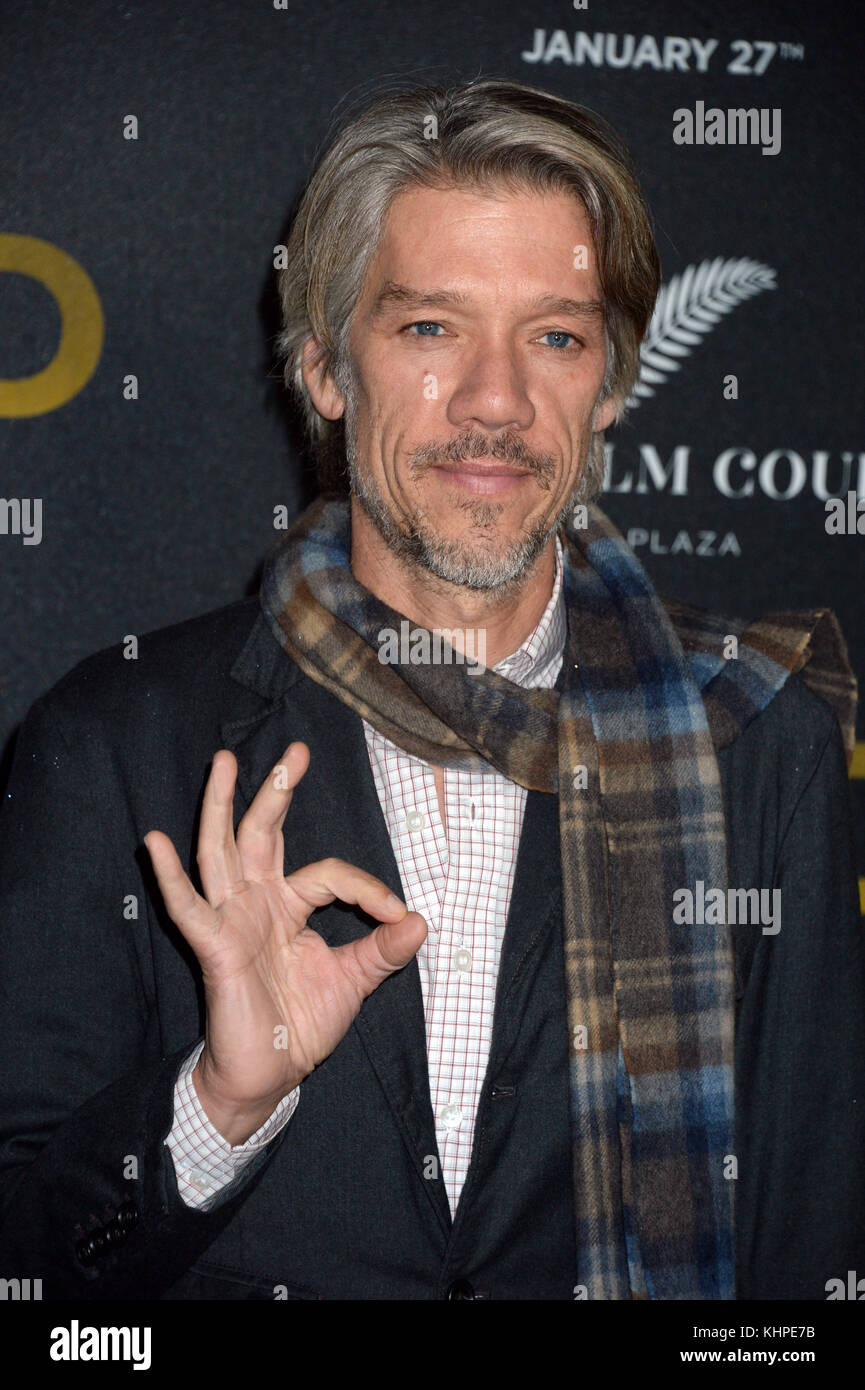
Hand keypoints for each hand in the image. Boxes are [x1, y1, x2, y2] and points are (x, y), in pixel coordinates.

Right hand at [144, 742, 426, 1142]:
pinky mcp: (213, 947)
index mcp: (289, 906)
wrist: (271, 1076)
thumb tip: (421, 921)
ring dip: (220, 806)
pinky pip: (188, 909)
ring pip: (221, 852)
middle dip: (277, 790)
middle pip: (262, 834)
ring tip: (222, 762)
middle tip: (295, 749)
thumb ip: (383, 949)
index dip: (366, 889)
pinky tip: (157, 843)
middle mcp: (257, 903)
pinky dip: (170, 877)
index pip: (329, 873)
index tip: (397, 914)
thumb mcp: (354, 980)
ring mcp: (231, 921)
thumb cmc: (303, 1024)